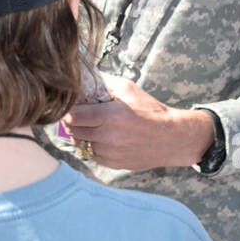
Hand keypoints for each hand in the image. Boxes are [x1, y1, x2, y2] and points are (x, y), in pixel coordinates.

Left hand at [60, 74, 212, 171]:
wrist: (171, 138)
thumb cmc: (150, 110)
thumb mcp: (129, 89)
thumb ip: (104, 82)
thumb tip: (83, 76)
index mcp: (109, 116)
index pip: (72, 117)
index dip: (68, 111)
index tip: (70, 107)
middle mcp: (107, 137)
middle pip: (74, 131)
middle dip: (72, 123)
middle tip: (76, 115)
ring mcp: (110, 153)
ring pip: (81, 144)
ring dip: (81, 136)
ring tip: (90, 126)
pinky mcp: (113, 164)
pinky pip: (92, 156)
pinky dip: (92, 147)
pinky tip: (100, 138)